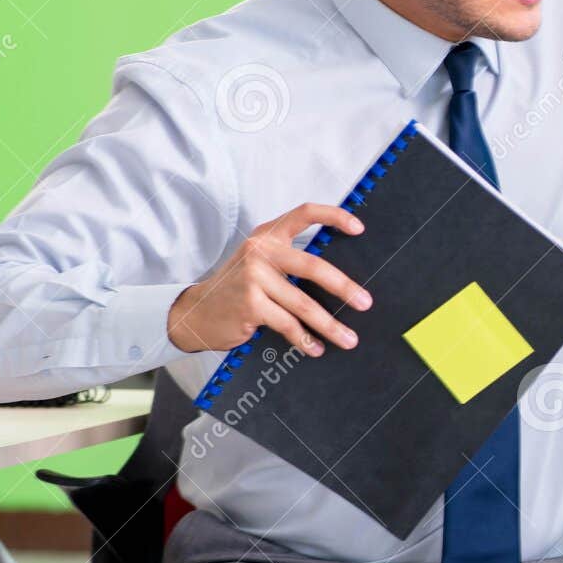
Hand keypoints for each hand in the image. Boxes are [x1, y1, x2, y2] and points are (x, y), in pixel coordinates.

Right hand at [168, 203, 372, 357]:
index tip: (359, 228)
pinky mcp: (250, 304)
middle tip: (366, 303)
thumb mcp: (259, 263)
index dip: (333, 216)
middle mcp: (260, 251)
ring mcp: (253, 278)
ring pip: (304, 304)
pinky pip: (288, 325)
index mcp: (268, 235)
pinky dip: (305, 340)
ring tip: (349, 338)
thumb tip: (338, 279)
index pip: (303, 213)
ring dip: (330, 325)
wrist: (196, 312)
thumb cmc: (237, 288)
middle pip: (313, 266)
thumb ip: (289, 261)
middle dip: (344, 287)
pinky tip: (316, 349)